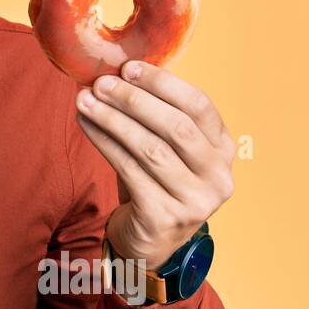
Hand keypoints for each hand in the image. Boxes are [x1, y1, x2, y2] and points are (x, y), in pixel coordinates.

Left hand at [74, 59, 234, 267]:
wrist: (151, 240)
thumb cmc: (157, 181)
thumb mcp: (169, 148)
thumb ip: (156, 114)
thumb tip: (117, 72)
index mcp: (224, 149)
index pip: (200, 106)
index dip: (163, 84)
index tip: (129, 68)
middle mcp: (217, 176)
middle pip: (176, 127)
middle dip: (134, 100)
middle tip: (101, 83)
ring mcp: (195, 201)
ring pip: (149, 149)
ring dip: (112, 120)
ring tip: (85, 101)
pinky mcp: (165, 218)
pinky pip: (128, 171)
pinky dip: (103, 143)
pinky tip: (86, 125)